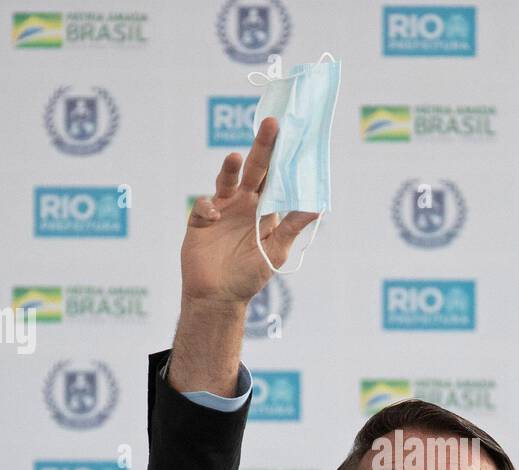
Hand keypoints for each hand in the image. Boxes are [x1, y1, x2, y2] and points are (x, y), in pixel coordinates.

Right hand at [181, 116, 318, 307]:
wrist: (218, 296)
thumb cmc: (250, 276)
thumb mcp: (276, 251)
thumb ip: (292, 227)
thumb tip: (317, 208)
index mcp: (264, 208)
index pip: (276, 177)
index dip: (282, 158)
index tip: (293, 136)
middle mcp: (244, 203)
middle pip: (255, 169)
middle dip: (263, 146)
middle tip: (272, 123)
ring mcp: (222, 209)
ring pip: (227, 180)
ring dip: (231, 168)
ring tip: (235, 158)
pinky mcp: (200, 219)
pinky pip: (205, 206)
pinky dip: (209, 208)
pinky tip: (215, 218)